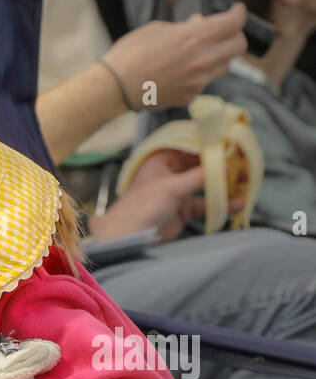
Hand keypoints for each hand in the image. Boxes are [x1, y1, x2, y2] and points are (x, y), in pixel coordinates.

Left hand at [90, 148, 247, 243]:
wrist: (130, 236)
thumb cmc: (143, 205)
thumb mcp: (171, 187)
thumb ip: (198, 176)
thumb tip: (225, 166)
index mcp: (162, 160)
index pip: (189, 147)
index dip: (210, 145)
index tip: (232, 142)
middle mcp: (171, 172)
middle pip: (201, 165)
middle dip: (222, 166)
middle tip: (244, 163)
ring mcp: (178, 191)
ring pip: (206, 184)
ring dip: (224, 184)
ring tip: (247, 181)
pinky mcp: (184, 209)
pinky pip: (206, 203)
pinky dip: (220, 204)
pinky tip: (237, 204)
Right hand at [103, 4, 247, 110]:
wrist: (116, 86)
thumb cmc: (131, 53)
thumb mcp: (158, 29)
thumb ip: (184, 28)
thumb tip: (197, 26)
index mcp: (196, 37)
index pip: (233, 23)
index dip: (238, 13)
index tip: (236, 10)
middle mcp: (204, 59)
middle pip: (239, 46)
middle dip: (235, 35)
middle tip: (225, 31)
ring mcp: (200, 81)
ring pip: (225, 65)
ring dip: (219, 55)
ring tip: (201, 51)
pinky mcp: (191, 95)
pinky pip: (205, 81)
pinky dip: (200, 73)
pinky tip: (182, 70)